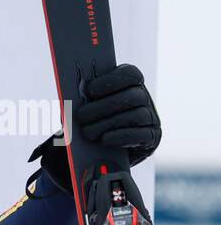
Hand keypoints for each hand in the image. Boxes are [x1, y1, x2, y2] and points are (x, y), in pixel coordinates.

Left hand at [29, 63, 160, 192]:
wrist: (108, 150)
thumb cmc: (95, 122)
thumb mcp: (90, 107)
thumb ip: (85, 100)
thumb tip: (72, 100)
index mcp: (131, 84)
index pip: (130, 74)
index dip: (110, 80)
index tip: (89, 90)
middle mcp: (144, 98)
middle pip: (131, 97)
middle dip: (103, 107)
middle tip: (81, 116)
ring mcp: (151, 117)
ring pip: (136, 116)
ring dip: (108, 124)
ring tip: (88, 132)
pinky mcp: (152, 137)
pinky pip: (141, 135)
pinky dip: (121, 136)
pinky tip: (105, 139)